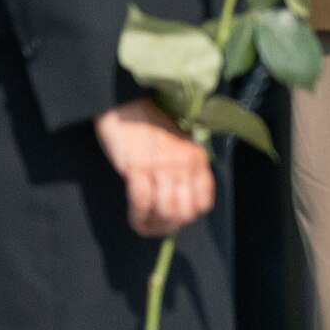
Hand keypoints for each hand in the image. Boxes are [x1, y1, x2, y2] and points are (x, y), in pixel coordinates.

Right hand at [95, 100, 215, 238]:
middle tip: (157, 225)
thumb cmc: (151, 125)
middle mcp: (184, 164)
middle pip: (184, 212)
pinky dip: (138, 218)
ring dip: (154, 225)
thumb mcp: (180, 145)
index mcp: (197, 158)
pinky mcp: (138, 167)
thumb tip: (178, 205)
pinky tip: (135, 218)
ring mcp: (162, 166)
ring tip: (145, 224)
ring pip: (165, 211)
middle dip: (170, 225)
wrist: (126, 104)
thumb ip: (185, 170)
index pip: (203, 202)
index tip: (175, 218)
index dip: (188, 216)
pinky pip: (142, 204)